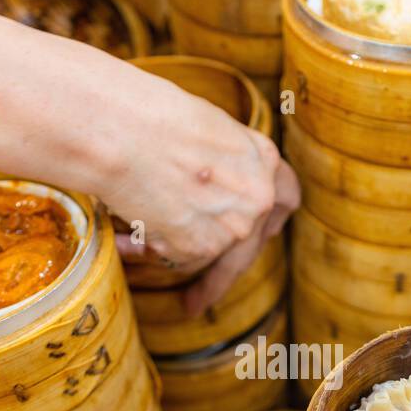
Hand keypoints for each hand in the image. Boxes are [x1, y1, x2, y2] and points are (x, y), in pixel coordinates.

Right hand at [97, 68, 298, 312]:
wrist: (125, 133)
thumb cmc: (155, 117)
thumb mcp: (209, 129)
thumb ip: (225, 163)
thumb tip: (214, 185)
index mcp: (263, 160)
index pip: (286, 197)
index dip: (273, 217)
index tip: (266, 231)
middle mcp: (256, 199)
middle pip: (248, 246)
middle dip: (224, 271)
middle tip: (202, 293)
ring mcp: (230, 228)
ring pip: (209, 256)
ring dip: (173, 250)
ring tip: (131, 237)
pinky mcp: (198, 249)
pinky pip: (178, 260)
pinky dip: (149, 252)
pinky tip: (124, 238)